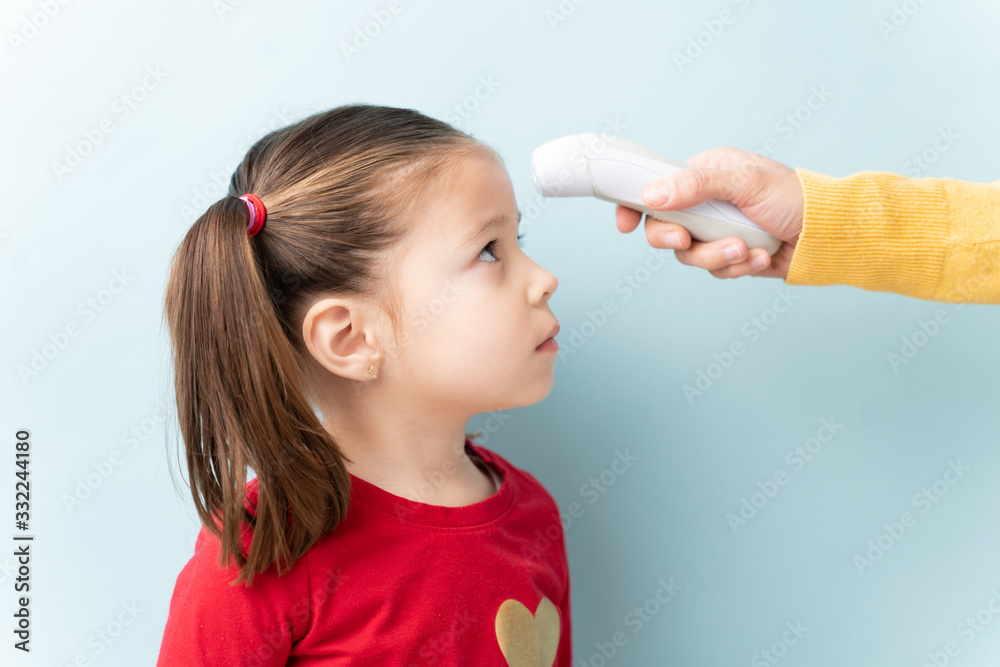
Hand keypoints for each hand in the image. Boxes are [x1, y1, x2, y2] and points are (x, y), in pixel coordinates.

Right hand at [615, 146, 803, 278]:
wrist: (829, 234)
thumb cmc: (794, 197)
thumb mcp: (745, 182)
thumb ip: (697, 185)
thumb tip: (652, 194)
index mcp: (705, 173)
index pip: (656, 187)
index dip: (634, 205)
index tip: (626, 225)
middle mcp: (706, 202)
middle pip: (665, 228)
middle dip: (679, 241)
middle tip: (688, 241)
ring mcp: (717, 231)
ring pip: (690, 255)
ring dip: (718, 257)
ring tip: (746, 249)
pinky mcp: (731, 255)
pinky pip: (716, 270)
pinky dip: (739, 267)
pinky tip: (761, 257)